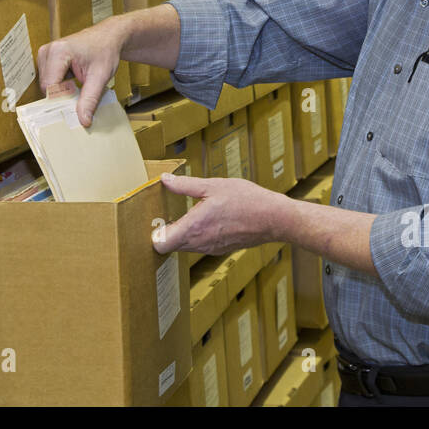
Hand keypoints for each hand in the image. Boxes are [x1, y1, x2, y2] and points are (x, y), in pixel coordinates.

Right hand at [37, 18, 126, 126]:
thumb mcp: (100, 77)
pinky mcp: (47, 58)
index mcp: (58, 52)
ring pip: (47, 85)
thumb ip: (90, 100)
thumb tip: (83, 121)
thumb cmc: (105, 51)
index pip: (50, 87)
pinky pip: (49, 79)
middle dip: (62, 95)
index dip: (62, 99)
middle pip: (46, 87)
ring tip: (78, 83)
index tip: (76, 106)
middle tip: (81, 92)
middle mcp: (47, 51)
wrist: (109, 36)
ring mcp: (45, 53)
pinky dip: (61, 84)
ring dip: (62, 89)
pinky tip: (74, 80)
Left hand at [151, 173, 289, 255]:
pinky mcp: (220, 249)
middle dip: (166, 231)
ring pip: (185, 246)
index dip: (154, 233)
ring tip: (188, 213)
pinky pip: (200, 246)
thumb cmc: (246, 200)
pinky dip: (197, 236)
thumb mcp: (213, 185)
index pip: (160, 244)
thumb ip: (185, 185)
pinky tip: (208, 219)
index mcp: (193, 227)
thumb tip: (164, 179)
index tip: (156, 218)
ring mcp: (210, 248)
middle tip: (169, 212)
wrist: (274, 218)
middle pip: (170, 246)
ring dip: (182, 233)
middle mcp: (199, 243)